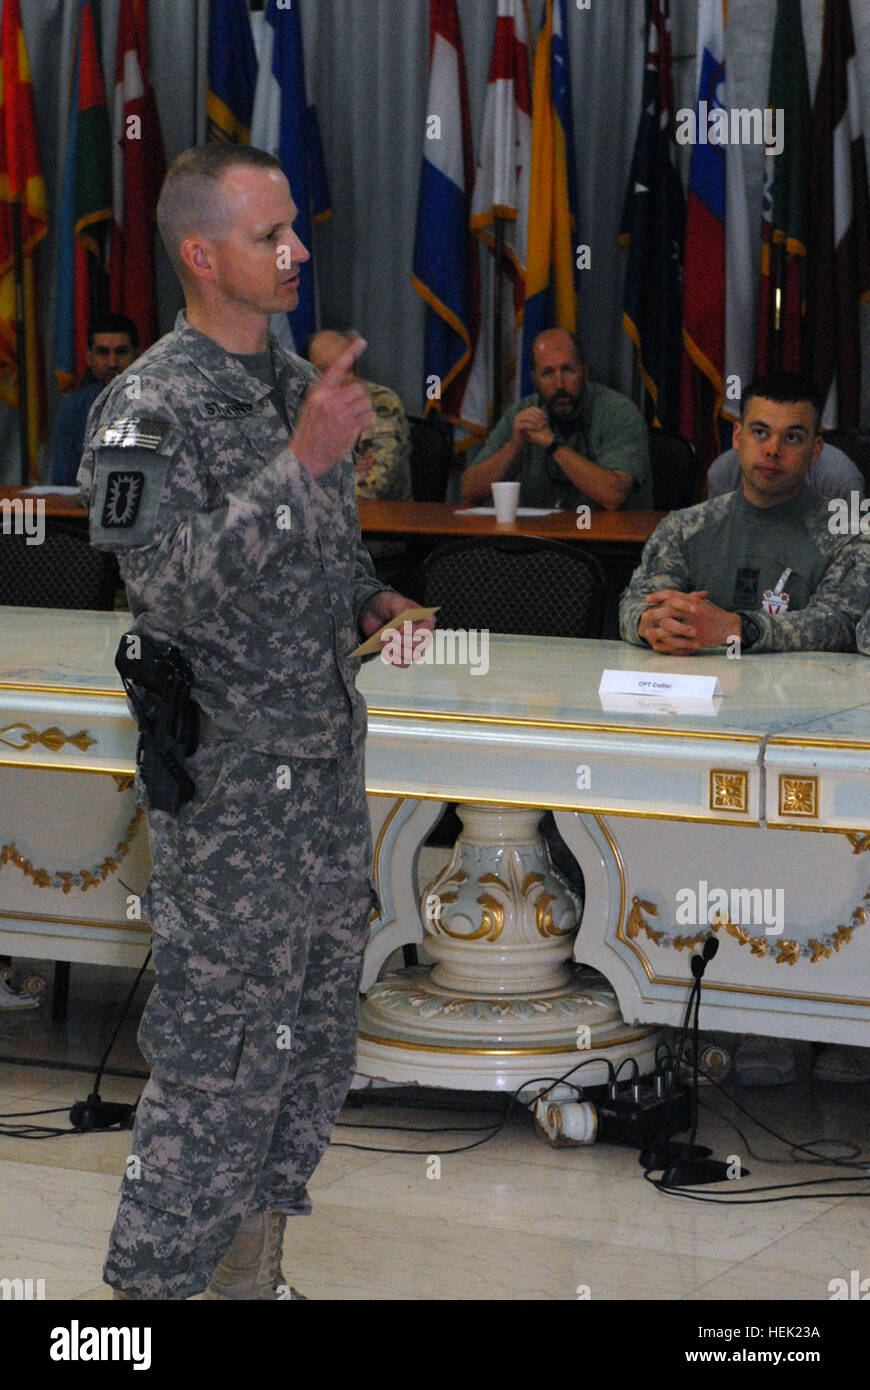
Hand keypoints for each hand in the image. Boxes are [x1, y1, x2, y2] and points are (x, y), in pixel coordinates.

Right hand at [290, 338, 374, 477]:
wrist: (305, 458)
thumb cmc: (308, 432)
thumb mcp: (310, 407)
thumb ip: (327, 393)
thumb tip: (346, 382)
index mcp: (319, 392)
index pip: (337, 368)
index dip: (350, 353)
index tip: (362, 342)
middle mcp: (330, 401)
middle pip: (359, 387)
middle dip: (361, 396)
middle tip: (354, 406)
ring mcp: (341, 415)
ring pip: (366, 402)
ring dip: (365, 409)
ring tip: (355, 418)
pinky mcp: (350, 429)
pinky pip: (369, 417)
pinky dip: (368, 421)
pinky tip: (359, 426)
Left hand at [359, 590, 435, 666]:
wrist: (374, 613)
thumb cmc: (388, 605)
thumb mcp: (394, 602)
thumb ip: (401, 610)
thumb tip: (405, 625)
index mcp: (427, 620)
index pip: (426, 630)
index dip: (414, 631)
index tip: (399, 628)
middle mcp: (424, 636)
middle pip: (420, 646)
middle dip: (403, 642)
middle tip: (389, 635)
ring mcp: (414, 648)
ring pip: (412, 656)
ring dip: (397, 651)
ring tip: (385, 642)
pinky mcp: (404, 656)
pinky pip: (404, 664)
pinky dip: (394, 659)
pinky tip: (385, 651)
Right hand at [512, 407, 550, 448]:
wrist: (518, 444)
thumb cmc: (527, 434)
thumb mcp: (533, 425)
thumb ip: (537, 419)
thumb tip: (544, 414)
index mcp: (523, 413)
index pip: (532, 408)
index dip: (540, 412)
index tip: (546, 418)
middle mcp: (519, 415)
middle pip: (530, 412)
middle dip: (539, 417)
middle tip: (544, 423)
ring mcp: (517, 420)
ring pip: (528, 417)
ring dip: (536, 421)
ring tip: (542, 426)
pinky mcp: (516, 426)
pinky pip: (526, 424)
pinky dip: (533, 426)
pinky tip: (538, 429)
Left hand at [637, 590, 740, 653]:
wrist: (730, 627)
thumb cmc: (714, 614)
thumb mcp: (702, 603)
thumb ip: (687, 599)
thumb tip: (671, 596)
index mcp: (694, 601)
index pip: (673, 594)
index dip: (658, 596)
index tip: (646, 599)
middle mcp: (693, 611)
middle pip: (669, 610)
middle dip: (654, 613)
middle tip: (644, 615)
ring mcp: (695, 625)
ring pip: (670, 627)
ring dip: (656, 630)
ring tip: (646, 632)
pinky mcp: (696, 639)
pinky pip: (677, 643)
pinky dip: (665, 645)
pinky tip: (656, 645)